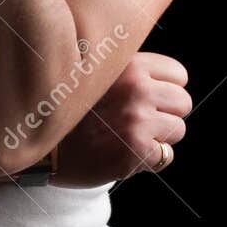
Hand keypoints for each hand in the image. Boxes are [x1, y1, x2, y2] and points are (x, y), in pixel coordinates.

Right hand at [50, 51, 191, 187]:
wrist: (43, 146)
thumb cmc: (71, 112)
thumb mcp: (96, 75)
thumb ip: (129, 72)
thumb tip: (170, 79)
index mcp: (129, 66)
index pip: (178, 75)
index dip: (166, 89)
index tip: (147, 99)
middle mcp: (136, 89)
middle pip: (183, 102)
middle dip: (166, 114)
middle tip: (138, 122)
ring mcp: (138, 121)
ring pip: (177, 130)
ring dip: (158, 138)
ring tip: (128, 137)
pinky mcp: (136, 151)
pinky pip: (165, 156)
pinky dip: (150, 160)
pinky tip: (125, 154)